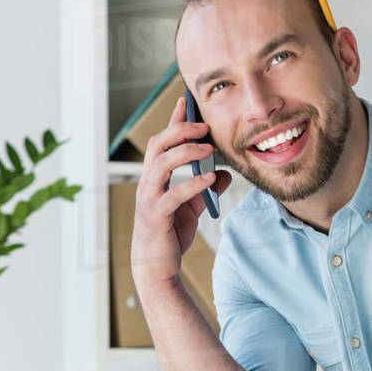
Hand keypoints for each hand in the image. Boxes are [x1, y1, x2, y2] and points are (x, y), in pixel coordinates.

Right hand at [130, 94, 232, 294]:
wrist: (157, 269)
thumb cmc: (169, 237)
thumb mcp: (192, 210)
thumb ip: (206, 190)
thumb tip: (224, 173)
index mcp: (154, 179)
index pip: (161, 142)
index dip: (173, 121)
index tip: (186, 101)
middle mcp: (147, 184)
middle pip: (157, 145)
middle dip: (180, 130)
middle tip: (203, 125)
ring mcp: (148, 199)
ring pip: (161, 163)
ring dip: (186, 152)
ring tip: (208, 148)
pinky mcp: (155, 216)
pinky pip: (173, 194)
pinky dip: (192, 183)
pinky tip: (210, 178)